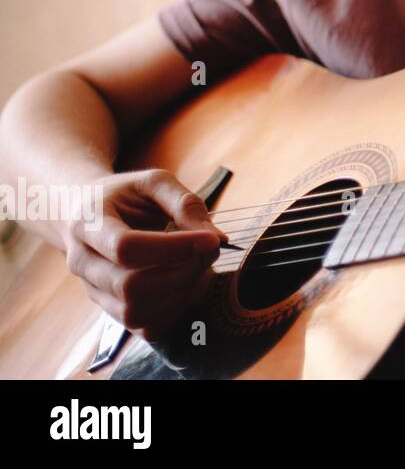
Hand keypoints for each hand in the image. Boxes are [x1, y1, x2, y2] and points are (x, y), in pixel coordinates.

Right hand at [61, 169, 228, 341]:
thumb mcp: (152, 181)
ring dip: (181, 292)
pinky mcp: (109, 309)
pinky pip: (143, 326)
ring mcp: (93, 290)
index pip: (126, 248)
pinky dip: (174, 310)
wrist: (82, 212)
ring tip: (198, 263)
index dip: (174, 248)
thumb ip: (184, 203)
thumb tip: (216, 237)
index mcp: (89, 224)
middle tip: (210, 250)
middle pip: (131, 286)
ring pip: (136, 312)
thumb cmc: (123, 195)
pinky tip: (185, 283)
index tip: (212, 239)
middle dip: (183, 271)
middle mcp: (83, 262)